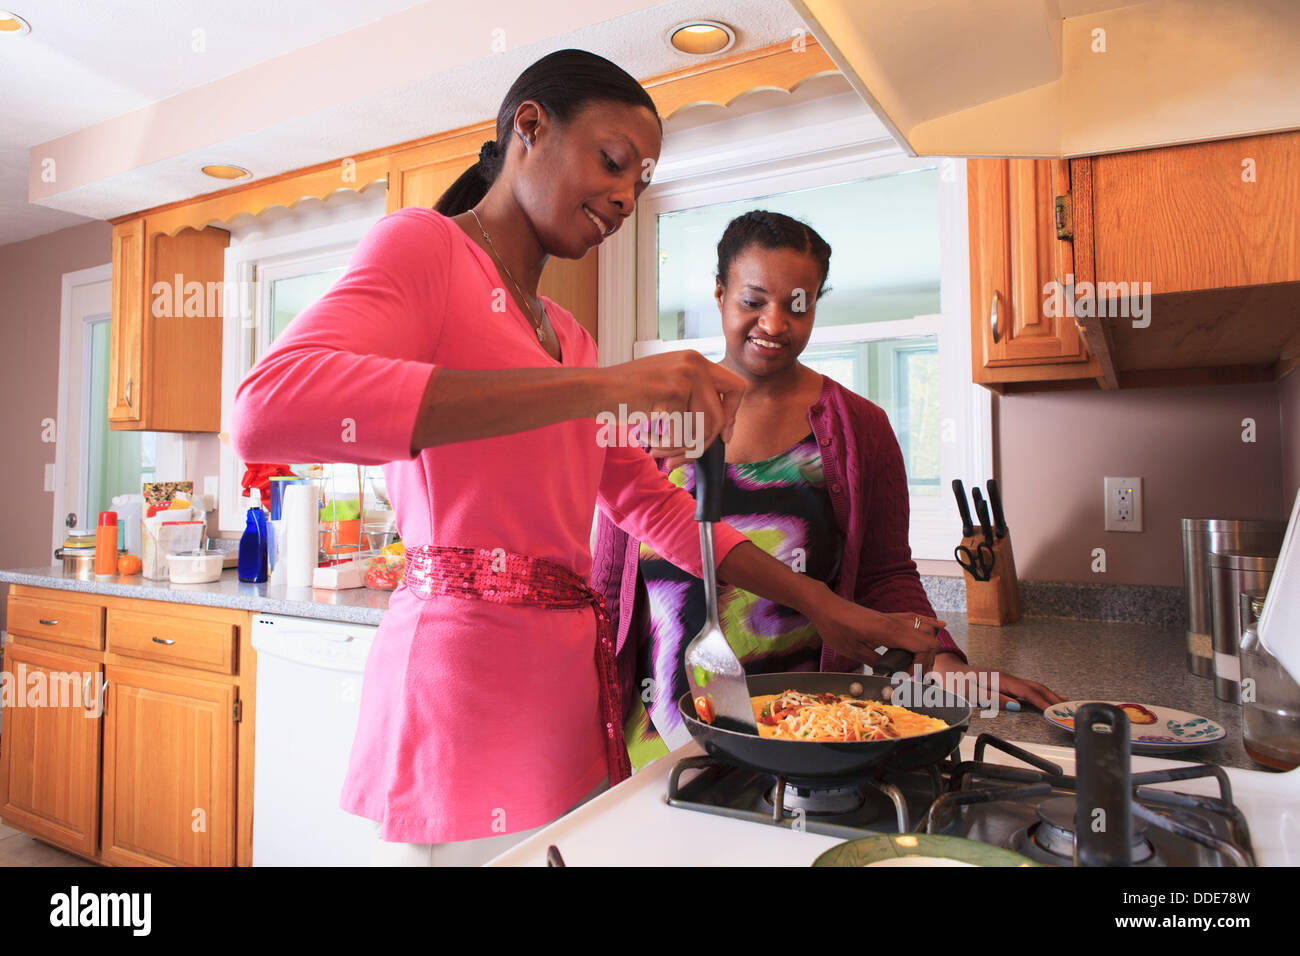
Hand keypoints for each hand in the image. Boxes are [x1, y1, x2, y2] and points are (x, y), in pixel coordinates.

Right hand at [599, 352, 744, 457]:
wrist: (596, 389)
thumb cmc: (627, 393)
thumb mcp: (668, 386)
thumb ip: (694, 399)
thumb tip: (722, 431)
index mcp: (696, 360)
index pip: (737, 387)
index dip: (732, 416)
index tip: (723, 436)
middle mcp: (695, 363)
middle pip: (721, 416)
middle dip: (703, 444)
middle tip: (682, 456)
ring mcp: (684, 376)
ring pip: (702, 430)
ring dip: (680, 448)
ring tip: (659, 449)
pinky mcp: (671, 393)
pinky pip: (682, 434)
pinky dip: (665, 445)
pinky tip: (648, 440)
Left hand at [810, 597, 946, 672]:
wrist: (826, 607)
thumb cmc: (835, 628)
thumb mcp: (852, 651)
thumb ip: (873, 662)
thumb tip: (888, 674)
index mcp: (888, 632)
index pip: (923, 646)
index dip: (922, 665)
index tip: (908, 676)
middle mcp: (895, 622)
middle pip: (929, 639)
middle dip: (928, 660)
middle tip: (914, 674)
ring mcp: (894, 617)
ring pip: (926, 627)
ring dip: (929, 646)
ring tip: (921, 662)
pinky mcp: (890, 616)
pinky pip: (916, 618)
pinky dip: (929, 623)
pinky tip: (939, 625)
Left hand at [928, 652, 1066, 711]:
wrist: (947, 671)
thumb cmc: (957, 683)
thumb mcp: (973, 694)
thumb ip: (995, 700)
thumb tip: (1017, 705)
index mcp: (1000, 680)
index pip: (1027, 692)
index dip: (1043, 701)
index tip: (1055, 710)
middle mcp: (1006, 677)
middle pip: (1034, 686)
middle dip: (1051, 697)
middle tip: (1066, 707)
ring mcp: (1005, 679)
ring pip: (1031, 686)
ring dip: (1047, 694)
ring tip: (1062, 702)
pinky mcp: (1003, 682)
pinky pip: (1024, 687)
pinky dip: (1037, 692)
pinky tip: (1042, 696)